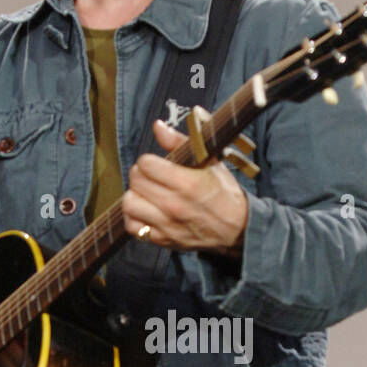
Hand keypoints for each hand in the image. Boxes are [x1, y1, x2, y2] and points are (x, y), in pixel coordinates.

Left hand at [122, 119, 247, 255]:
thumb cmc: (223, 192)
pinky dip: (135, 218)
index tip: (156, 163)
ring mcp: (167, 224)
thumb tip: (158, 126)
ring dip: (135, 195)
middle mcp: (175, 205)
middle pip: (136, 181)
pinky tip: (146, 211)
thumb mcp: (211, 161)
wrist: (237, 228)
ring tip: (146, 194)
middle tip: (150, 176)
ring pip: (129, 203)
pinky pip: (133, 226)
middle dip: (141, 174)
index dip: (149, 160)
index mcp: (188, 183)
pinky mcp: (163, 240)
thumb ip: (180, 142)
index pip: (146, 164)